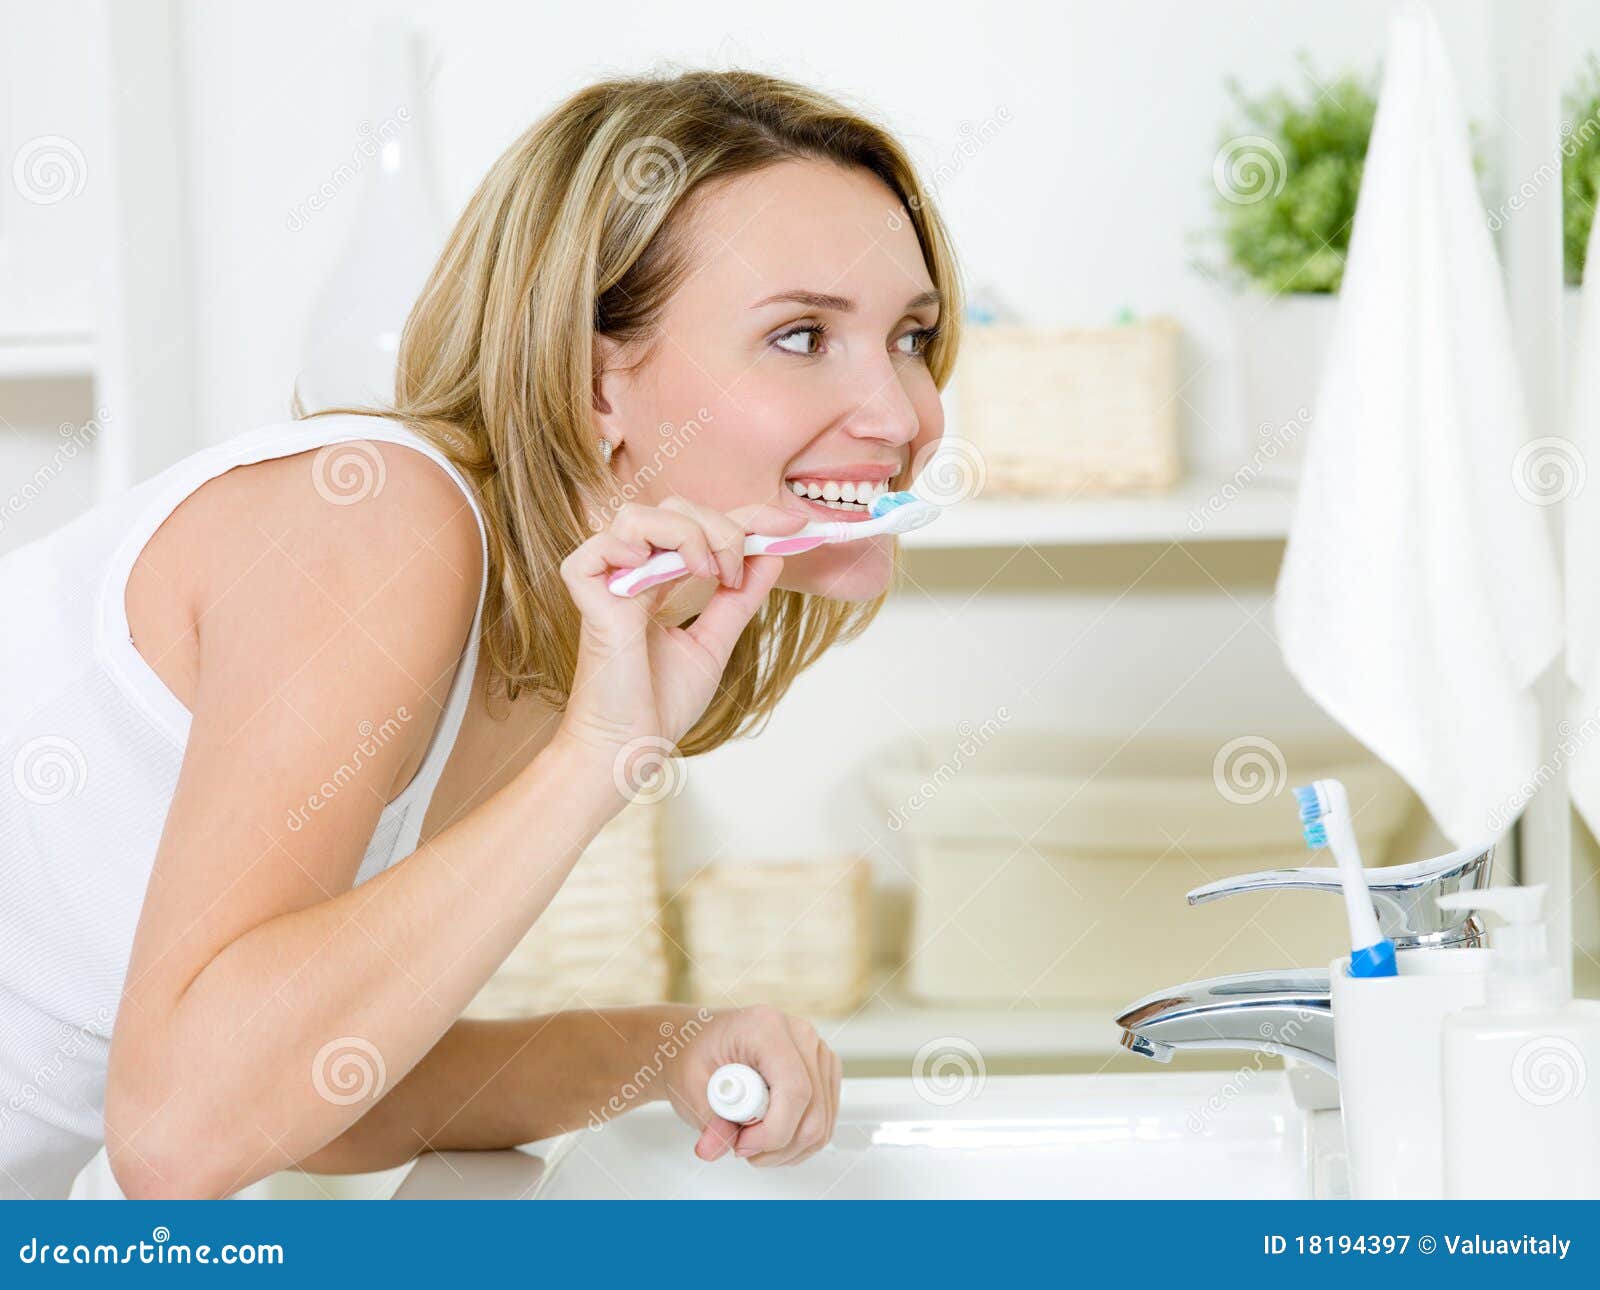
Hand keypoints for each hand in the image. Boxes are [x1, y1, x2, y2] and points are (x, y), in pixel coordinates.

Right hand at [555, 498, 806, 763]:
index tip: (793, 526)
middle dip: (721, 528)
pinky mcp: (584, 594)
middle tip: (736, 573)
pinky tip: (651, 570)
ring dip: (686, 534)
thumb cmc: (661, 704)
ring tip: (705, 573)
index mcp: (657, 580)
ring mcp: (606, 581)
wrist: (630, 746)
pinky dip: (629, 545)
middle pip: (675, 509)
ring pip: (639, 515)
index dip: (747, 518)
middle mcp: (630, 573)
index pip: (702, 527)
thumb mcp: (715, 643)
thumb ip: (739, 599)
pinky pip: (598, 545)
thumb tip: (772, 557)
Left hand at [661, 1004, 841, 1166]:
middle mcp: (801, 1035)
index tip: (742, 1144)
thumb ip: (707, 1120)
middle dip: (776, 1146)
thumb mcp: (689, 1084)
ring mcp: (818, 1053)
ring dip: (785, 1149)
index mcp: (767, 1028)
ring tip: (751, 1139)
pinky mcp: (824, 1072)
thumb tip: (714, 1149)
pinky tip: (768, 1134)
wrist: (701, 1041)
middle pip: (813, 1114)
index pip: (794, 1090)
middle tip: (741, 1146)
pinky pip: (824, 1123)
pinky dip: (796, 1142)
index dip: (773, 1131)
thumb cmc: (697, 1053)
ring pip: (821, 1125)